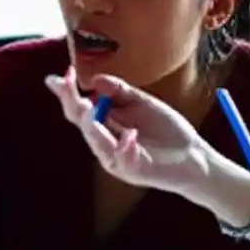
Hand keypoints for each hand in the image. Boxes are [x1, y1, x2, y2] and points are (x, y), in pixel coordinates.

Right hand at [45, 66, 215, 195]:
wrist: (194, 156)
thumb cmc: (166, 131)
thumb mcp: (142, 103)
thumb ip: (120, 91)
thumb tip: (95, 80)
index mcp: (106, 123)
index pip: (79, 108)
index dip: (66, 93)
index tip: (55, 78)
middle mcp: (105, 141)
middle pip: (81, 122)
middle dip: (71, 102)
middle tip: (68, 83)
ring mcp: (117, 158)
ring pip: (96, 142)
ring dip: (91, 124)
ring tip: (89, 107)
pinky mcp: (134, 171)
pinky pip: (124, 160)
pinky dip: (125, 147)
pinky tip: (130, 135)